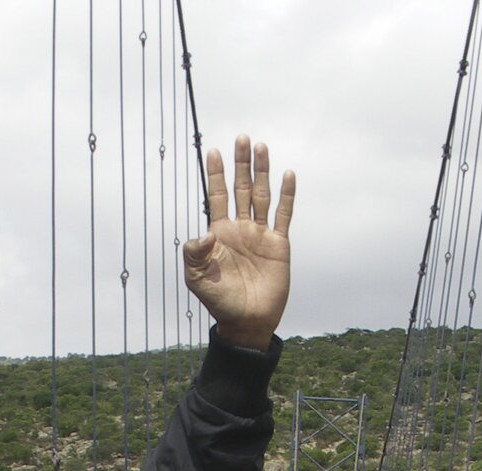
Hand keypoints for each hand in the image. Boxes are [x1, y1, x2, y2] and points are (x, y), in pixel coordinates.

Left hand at [182, 135, 296, 348]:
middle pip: (241, 188)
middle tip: (242, 138)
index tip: (213, 151)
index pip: (216, 196)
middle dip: (240, 164)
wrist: (247, 321)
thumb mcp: (197, 279)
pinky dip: (286, 195)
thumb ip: (194, 254)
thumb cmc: (219, 301)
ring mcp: (260, 235)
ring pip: (262, 195)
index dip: (215, 175)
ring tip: (261, 147)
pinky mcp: (279, 244)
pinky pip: (283, 215)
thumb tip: (205, 232)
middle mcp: (240, 228)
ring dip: (261, 172)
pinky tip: (287, 175)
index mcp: (220, 233)